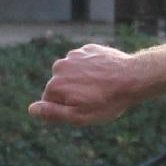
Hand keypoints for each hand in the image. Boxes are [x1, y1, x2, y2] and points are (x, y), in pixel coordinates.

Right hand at [30, 42, 147, 126]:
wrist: (134, 78)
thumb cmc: (108, 102)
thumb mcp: (80, 116)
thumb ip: (53, 114)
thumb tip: (31, 110)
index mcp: (54, 86)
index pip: (51, 101)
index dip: (68, 108)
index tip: (85, 108)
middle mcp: (59, 68)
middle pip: (61, 85)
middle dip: (74, 93)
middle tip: (96, 98)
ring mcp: (74, 56)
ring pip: (73, 73)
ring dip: (83, 80)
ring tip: (102, 86)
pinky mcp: (88, 49)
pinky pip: (85, 62)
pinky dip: (93, 69)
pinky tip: (106, 74)